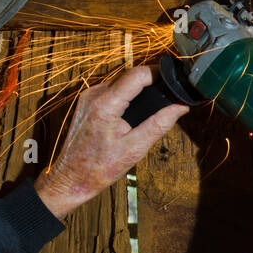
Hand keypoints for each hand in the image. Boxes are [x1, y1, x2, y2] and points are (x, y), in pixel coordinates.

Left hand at [35, 66, 187, 218]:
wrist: (71, 179)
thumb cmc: (99, 168)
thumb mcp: (135, 149)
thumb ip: (159, 124)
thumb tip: (180, 108)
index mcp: (106, 105)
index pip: (137, 74)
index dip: (158, 74)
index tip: (172, 81)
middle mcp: (94, 95)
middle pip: (129, 75)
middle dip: (149, 82)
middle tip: (166, 96)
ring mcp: (88, 97)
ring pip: (120, 81)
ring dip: (137, 89)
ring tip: (152, 105)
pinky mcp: (86, 101)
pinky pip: (111, 90)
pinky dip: (125, 96)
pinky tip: (132, 112)